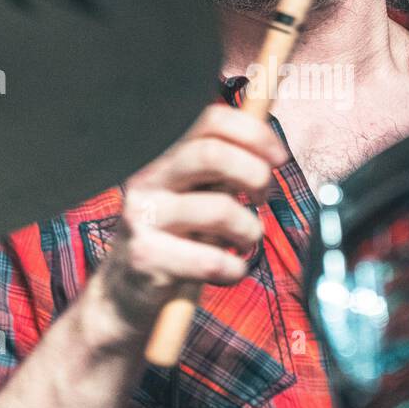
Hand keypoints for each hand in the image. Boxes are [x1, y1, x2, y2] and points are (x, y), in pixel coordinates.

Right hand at [77, 103, 288, 353]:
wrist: (129, 288)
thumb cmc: (179, 232)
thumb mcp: (198, 189)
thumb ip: (226, 162)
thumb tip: (270, 133)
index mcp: (162, 152)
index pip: (210, 120)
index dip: (254, 133)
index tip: (279, 157)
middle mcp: (146, 177)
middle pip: (213, 154)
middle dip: (256, 175)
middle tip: (262, 198)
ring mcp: (142, 215)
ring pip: (221, 210)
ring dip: (250, 230)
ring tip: (245, 240)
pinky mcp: (145, 256)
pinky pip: (211, 260)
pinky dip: (235, 268)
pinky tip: (229, 270)